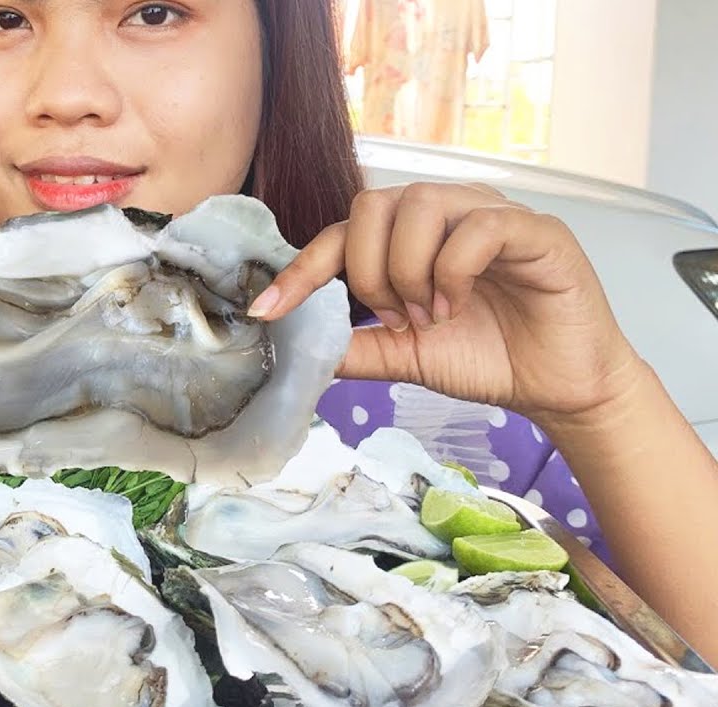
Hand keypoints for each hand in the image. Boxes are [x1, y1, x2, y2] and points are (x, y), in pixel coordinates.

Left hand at [248, 182, 646, 426]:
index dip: (300, 269)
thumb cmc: (487, 357)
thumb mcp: (402, 355)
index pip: (341, 232)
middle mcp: (448, 214)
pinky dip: (453, 271)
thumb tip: (294, 345)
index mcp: (411, 236)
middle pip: (373, 204)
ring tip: (430, 317)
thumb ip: (353, 344)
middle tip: (394, 318)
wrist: (556, 387)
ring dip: (410, 271)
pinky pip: (479, 226)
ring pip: (421, 206)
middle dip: (367, 270)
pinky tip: (458, 306)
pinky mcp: (537, 231)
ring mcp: (492, 215)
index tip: (267, 310)